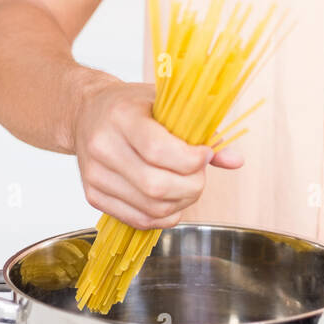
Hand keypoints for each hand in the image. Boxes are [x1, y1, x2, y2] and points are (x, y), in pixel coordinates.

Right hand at [73, 78, 242, 230]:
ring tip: (188, 185)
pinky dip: (165, 216)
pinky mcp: (93, 196)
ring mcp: (95, 175)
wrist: (87, 112)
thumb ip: (203, 131)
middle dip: (191, 186)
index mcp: (120, 117)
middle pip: (156, 185)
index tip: (205, 153)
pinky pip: (138, 220)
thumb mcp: (167, 103)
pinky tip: (173, 199)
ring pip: (151, 207)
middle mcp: (102, 147)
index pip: (158, 150)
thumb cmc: (133, 105)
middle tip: (200, 174)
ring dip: (181, 203)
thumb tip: (236, 160)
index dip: (191, 159)